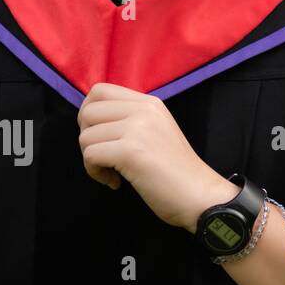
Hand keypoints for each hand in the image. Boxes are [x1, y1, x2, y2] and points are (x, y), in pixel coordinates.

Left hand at [77, 82, 238, 233]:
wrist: (199, 193)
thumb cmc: (176, 170)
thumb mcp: (155, 131)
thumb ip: (130, 120)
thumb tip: (90, 121)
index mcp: (150, 103)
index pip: (100, 90)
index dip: (89, 113)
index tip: (101, 136)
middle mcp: (144, 109)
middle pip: (87, 111)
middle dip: (87, 138)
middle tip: (105, 156)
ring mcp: (138, 128)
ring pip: (86, 137)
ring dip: (91, 160)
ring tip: (113, 172)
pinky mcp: (131, 150)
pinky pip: (90, 156)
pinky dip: (95, 173)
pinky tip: (115, 182)